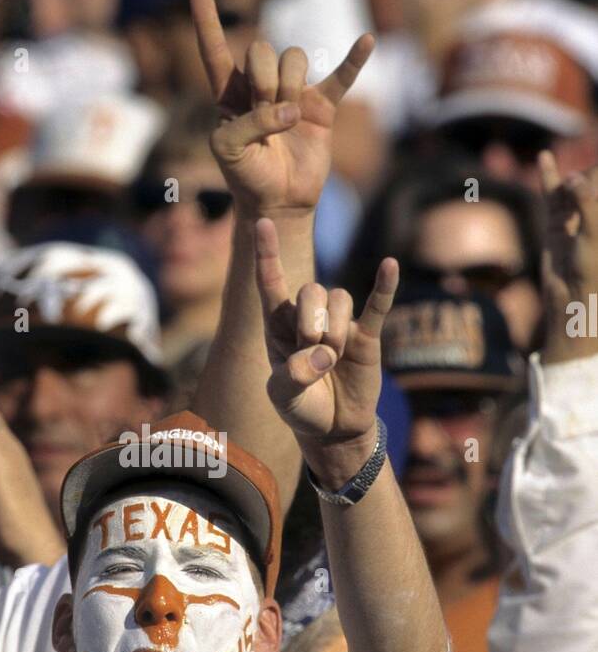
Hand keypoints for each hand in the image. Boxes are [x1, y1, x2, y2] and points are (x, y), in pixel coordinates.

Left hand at [191, 0, 373, 215]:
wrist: (278, 201)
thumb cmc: (246, 175)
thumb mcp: (228, 151)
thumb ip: (248, 122)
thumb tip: (291, 110)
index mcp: (230, 94)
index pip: (215, 52)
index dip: (207, 23)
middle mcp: (261, 86)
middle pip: (261, 51)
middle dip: (262, 80)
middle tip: (264, 111)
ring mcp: (293, 93)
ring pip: (294, 58)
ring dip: (289, 85)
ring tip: (287, 120)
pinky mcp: (322, 107)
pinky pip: (341, 76)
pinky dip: (354, 59)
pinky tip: (367, 40)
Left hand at [255, 218, 397, 486]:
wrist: (332, 429)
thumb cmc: (300, 409)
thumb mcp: (283, 398)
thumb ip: (293, 376)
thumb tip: (324, 355)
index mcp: (278, 326)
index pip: (271, 283)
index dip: (267, 254)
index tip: (262, 222)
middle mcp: (308, 317)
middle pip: (311, 291)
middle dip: (311, 321)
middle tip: (312, 351)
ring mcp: (339, 324)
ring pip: (340, 299)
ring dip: (335, 330)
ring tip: (332, 360)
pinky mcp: (366, 336)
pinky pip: (378, 306)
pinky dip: (384, 286)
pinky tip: (390, 265)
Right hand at [538, 150, 597, 365]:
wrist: (572, 299)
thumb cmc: (593, 270)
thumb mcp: (594, 234)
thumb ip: (586, 203)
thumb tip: (573, 177)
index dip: (597, 176)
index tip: (587, 203)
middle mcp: (594, 211)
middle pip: (593, 178)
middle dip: (590, 177)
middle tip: (583, 210)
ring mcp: (576, 214)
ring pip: (573, 184)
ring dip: (571, 181)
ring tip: (574, 212)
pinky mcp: (556, 222)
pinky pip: (551, 194)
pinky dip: (548, 175)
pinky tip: (544, 157)